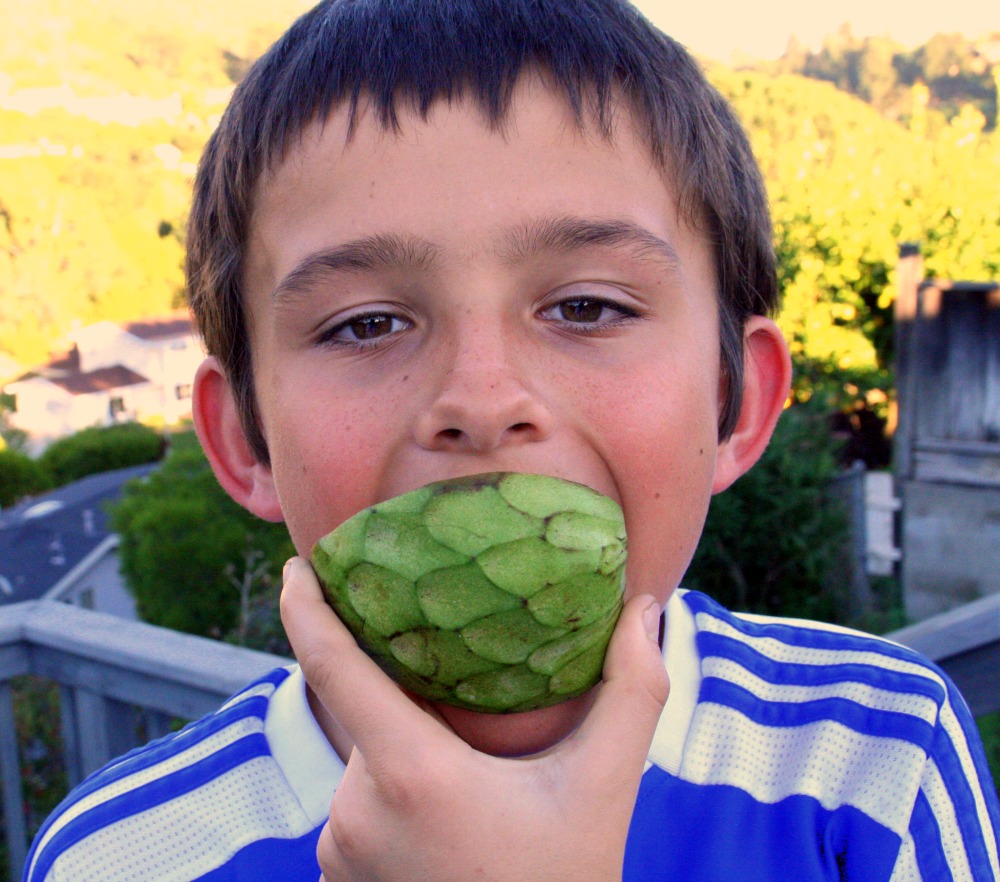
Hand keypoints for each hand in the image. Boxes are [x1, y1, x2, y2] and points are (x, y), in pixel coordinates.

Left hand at [280, 556, 668, 881]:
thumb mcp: (606, 785)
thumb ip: (633, 690)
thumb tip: (643, 606)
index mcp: (410, 773)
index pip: (334, 668)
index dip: (306, 609)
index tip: (296, 566)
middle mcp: (355, 811)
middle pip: (368, 717)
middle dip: (409, 702)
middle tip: (469, 724)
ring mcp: (339, 854)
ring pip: (365, 766)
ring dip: (404, 755)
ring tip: (471, 788)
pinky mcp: (337, 881)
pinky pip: (357, 810)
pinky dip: (392, 797)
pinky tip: (447, 823)